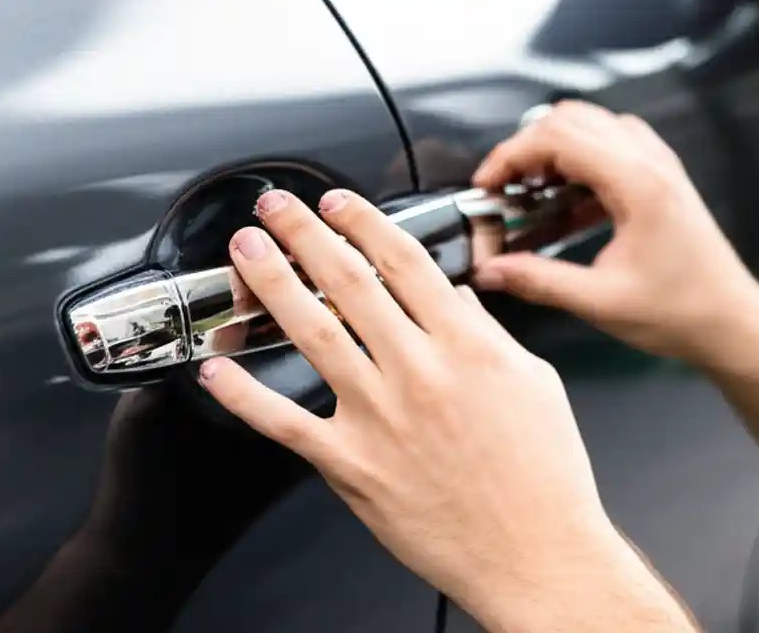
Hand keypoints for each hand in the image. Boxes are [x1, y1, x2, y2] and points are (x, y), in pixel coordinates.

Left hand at [198, 188, 693, 631]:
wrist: (536, 556)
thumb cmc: (541, 477)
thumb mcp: (533, 383)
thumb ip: (486, 332)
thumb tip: (452, 295)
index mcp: (467, 346)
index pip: (404, 261)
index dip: (363, 222)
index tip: (337, 202)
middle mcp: (419, 372)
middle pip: (350, 281)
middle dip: (305, 233)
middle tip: (275, 204)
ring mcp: (380, 416)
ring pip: (313, 332)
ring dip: (272, 284)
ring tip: (247, 250)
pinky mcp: (352, 464)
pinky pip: (286, 422)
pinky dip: (245, 395)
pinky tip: (217, 369)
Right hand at [473, 100, 758, 366]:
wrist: (731, 320)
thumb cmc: (678, 312)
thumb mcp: (598, 302)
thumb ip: (538, 281)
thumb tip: (489, 271)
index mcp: (637, 185)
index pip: (558, 138)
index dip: (511, 155)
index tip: (486, 185)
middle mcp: (650, 162)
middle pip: (571, 120)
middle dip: (526, 148)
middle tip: (502, 188)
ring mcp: (658, 164)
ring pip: (590, 125)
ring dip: (551, 151)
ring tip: (527, 193)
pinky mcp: (659, 176)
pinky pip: (608, 145)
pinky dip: (576, 162)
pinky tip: (561, 202)